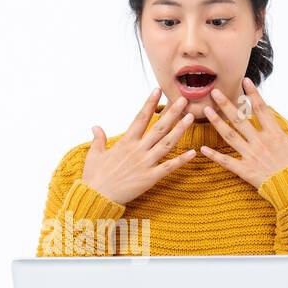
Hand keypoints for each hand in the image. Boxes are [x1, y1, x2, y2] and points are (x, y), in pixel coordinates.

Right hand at [82, 88, 198, 205]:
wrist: (97, 196)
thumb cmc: (94, 177)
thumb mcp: (94, 154)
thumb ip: (98, 139)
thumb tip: (96, 126)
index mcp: (125, 142)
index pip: (140, 118)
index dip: (150, 103)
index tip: (157, 90)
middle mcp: (137, 150)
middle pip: (158, 127)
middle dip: (172, 112)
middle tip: (183, 99)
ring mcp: (145, 163)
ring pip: (167, 143)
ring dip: (180, 130)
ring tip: (190, 117)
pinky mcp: (150, 178)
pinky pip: (169, 167)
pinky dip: (181, 160)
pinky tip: (193, 152)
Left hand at [198, 77, 287, 189]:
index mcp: (275, 134)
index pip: (261, 109)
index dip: (253, 94)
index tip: (245, 81)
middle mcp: (260, 142)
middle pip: (239, 119)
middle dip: (226, 104)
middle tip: (214, 92)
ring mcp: (251, 156)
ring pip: (230, 136)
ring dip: (217, 123)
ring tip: (206, 111)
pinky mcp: (245, 170)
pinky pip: (226, 162)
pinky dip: (214, 156)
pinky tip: (202, 149)